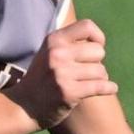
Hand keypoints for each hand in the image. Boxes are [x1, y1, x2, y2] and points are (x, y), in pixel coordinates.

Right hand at [4, 19, 118, 129]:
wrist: (23, 107)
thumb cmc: (42, 78)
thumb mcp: (49, 52)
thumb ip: (69, 43)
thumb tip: (99, 41)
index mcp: (54, 40)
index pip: (87, 26)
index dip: (98, 37)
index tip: (96, 47)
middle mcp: (57, 53)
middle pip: (98, 51)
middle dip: (97, 62)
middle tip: (87, 71)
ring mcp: (63, 73)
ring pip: (101, 71)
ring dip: (100, 78)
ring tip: (87, 83)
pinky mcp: (70, 92)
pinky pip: (102, 86)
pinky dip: (110, 88)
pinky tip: (110, 89)